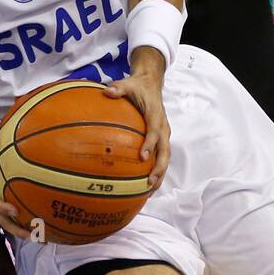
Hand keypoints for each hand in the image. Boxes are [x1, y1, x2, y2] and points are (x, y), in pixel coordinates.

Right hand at [0, 130, 30, 238]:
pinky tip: (38, 227)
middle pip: (2, 221)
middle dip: (18, 230)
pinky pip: (9, 218)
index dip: (2, 207)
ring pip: (7, 224)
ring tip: (42, 239)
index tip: (15, 210)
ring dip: (23, 232)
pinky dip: (22, 224)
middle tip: (34, 236)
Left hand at [103, 54, 170, 189]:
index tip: (142, 157)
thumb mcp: (127, 84)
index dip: (150, 144)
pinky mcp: (161, 138)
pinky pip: (161, 156)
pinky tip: (146, 184)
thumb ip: (118, 88)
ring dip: (160, 174)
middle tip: (149, 182)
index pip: (154, 132)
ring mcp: (163, 134)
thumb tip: (107, 92)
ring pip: (165, 157)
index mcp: (155, 115)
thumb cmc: (137, 86)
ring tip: (150, 191)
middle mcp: (162, 127)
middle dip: (159, 168)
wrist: (151, 84)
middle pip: (165, 151)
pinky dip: (157, 170)